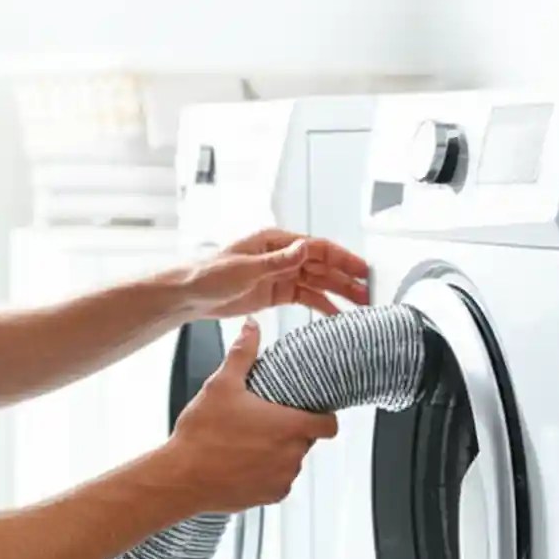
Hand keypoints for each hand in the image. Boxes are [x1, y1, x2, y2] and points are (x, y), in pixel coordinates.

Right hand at [164, 319, 338, 512]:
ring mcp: (281, 479)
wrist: (180, 478)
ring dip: (278, 451)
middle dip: (291, 429)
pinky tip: (242, 462)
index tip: (308, 409)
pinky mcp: (269, 497)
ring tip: (249, 441)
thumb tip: (252, 327)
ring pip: (291, 461)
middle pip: (306, 440)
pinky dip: (266, 472)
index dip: (323, 416)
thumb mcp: (221, 385)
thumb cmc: (202, 433)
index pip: (330, 424)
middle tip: (264, 419)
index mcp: (290, 426)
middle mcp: (292, 456)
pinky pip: (277, 481)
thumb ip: (243, 353)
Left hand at [183, 228, 369, 319]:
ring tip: (361, 305)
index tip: (362, 269)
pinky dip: (322, 306)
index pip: (317, 247)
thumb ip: (277, 260)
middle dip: (346, 278)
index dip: (342, 258)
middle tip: (368, 292)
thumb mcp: (245, 267)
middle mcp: (282, 256)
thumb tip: (305, 247)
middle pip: (322, 265)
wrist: (190, 295)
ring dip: (339, 293)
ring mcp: (280, 275)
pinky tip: (337, 316)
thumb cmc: (210, 274)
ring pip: (317, 282)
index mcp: (276, 242)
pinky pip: (305, 298)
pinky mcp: (276, 293)